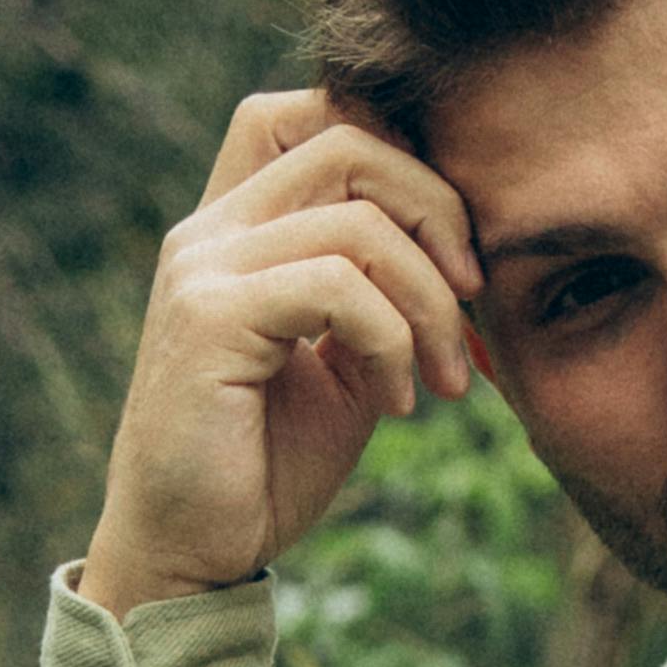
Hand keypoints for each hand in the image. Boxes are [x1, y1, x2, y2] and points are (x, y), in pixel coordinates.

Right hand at [79, 84, 489, 610]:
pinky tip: (400, 404)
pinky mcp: (208, 317)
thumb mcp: (345, 365)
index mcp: (239, 227)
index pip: (315, 114)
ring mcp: (203, 267)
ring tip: (445, 381)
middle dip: (437, 213)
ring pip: (356, 220)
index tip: (451, 251)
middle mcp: (211, 229)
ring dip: (427, 303)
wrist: (194, 552)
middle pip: (348, 141)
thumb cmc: (266, 464)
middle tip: (471, 303)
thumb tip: (466, 257)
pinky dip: (391, 340)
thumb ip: (381, 295)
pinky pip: (336, 286)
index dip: (401, 156)